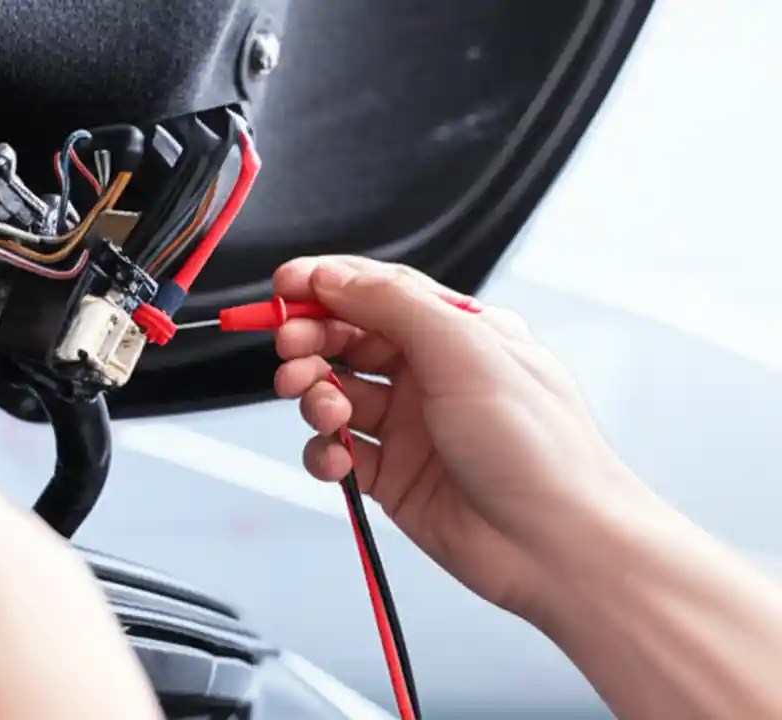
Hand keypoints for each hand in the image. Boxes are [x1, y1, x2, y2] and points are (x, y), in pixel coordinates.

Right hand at [272, 256, 657, 618]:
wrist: (559, 549)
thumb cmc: (540, 450)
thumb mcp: (464, 351)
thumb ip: (392, 304)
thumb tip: (333, 275)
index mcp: (458, 331)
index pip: (377, 291)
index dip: (325, 285)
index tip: (283, 289)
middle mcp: (432, 374)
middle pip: (347, 339)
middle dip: (310, 340)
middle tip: (291, 350)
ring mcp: (411, 426)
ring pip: (334, 394)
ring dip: (314, 396)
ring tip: (326, 412)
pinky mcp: (394, 476)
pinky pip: (336, 452)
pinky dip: (323, 451)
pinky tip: (337, 458)